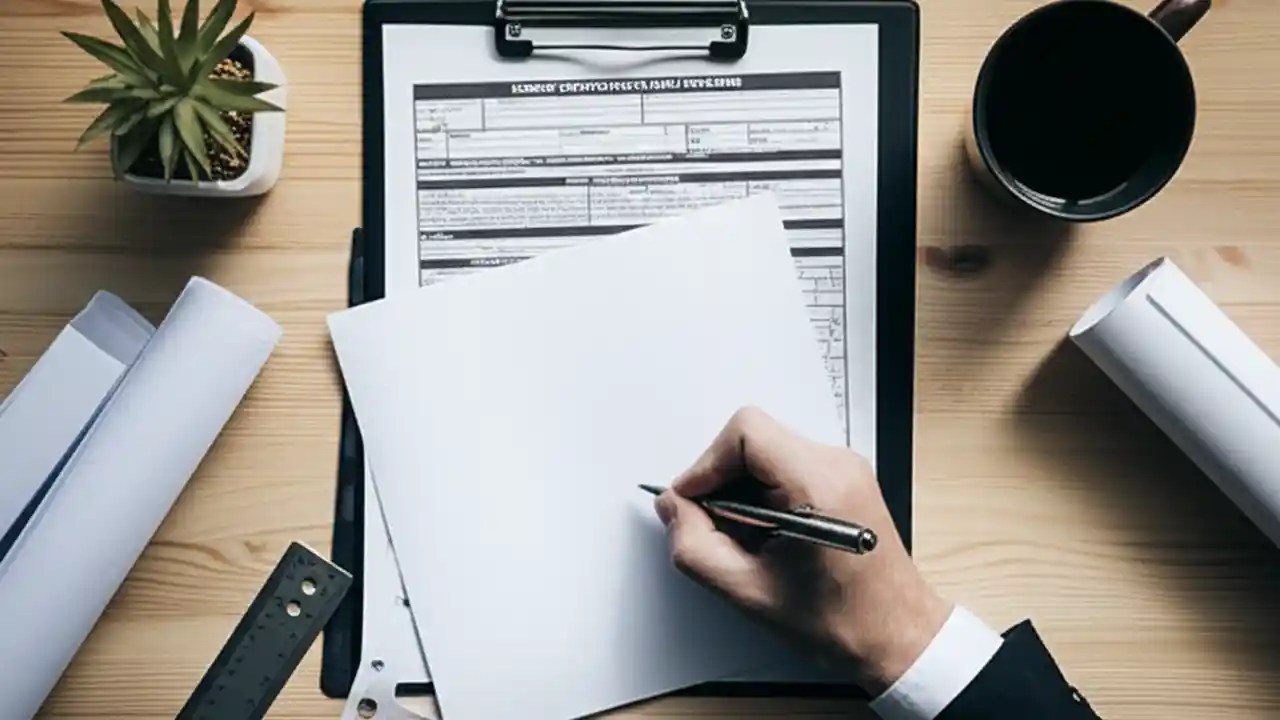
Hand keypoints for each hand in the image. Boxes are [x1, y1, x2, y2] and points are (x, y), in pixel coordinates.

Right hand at [654, 407, 950, 693]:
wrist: (896, 634)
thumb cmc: (841, 620)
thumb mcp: (747, 591)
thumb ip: (694, 546)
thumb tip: (674, 507)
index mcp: (819, 485)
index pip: (746, 432)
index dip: (706, 464)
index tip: (692, 499)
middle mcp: (838, 465)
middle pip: (753, 438)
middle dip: (721, 478)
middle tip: (715, 525)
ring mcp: (845, 468)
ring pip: (767, 450)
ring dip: (741, 487)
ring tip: (746, 537)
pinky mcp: (844, 478)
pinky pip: (786, 464)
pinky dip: (763, 491)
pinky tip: (765, 533)